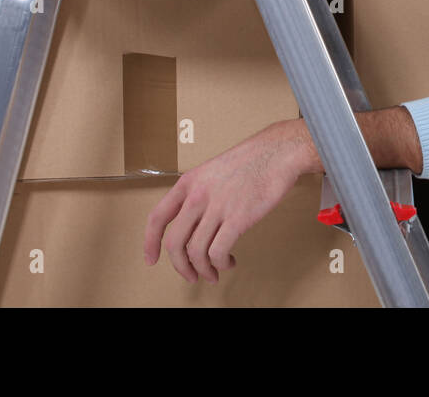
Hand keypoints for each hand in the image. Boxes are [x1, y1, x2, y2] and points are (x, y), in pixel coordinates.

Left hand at [143, 119, 311, 283]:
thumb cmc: (252, 160)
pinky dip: (221, 263)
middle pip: (175, 243)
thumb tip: (196, 224)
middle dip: (181, 266)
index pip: (157, 217)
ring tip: (215, 272)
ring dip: (204, 270)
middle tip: (191, 275)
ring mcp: (216, 207)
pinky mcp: (237, 218)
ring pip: (195, 252)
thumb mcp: (213, 170)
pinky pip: (217, 252)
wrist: (278, 152)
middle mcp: (197, 196)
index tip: (152, 259)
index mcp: (188, 182)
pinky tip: (229, 261)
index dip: (150, 243)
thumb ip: (200, 193)